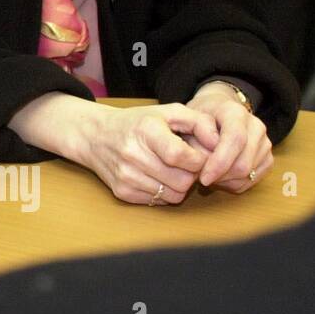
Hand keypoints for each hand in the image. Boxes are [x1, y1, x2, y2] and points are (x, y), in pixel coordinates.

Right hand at [78, 103, 216, 205]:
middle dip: (191, 174)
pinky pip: (160, 202)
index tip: (197, 155)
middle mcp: (131, 154)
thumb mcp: (168, 112)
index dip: (198, 160)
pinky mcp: (122, 192)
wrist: (95, 135)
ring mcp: (125, 176)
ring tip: (171, 169)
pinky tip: (156, 177)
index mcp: (145, 130)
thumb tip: (219, 143)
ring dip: (180, 185)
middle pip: (183, 180)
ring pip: (175, 195)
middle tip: (185, 163)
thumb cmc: (138, 123)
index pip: (181, 156)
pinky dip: (164, 192)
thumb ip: (200, 122)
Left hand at [181, 82, 272, 191]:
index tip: (203, 178)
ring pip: (248, 174)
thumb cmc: (199, 118)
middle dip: (221, 176)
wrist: (216, 112)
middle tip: (201, 178)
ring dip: (225, 181)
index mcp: (236, 113)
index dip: (220, 162)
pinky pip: (251, 180)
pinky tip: (219, 176)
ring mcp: (265, 143)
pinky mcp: (268, 158)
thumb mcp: (188, 122)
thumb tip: (203, 162)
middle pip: (243, 163)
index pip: (235, 140)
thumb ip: (194, 140)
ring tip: (208, 174)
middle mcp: (256, 126)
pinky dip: (233, 183)